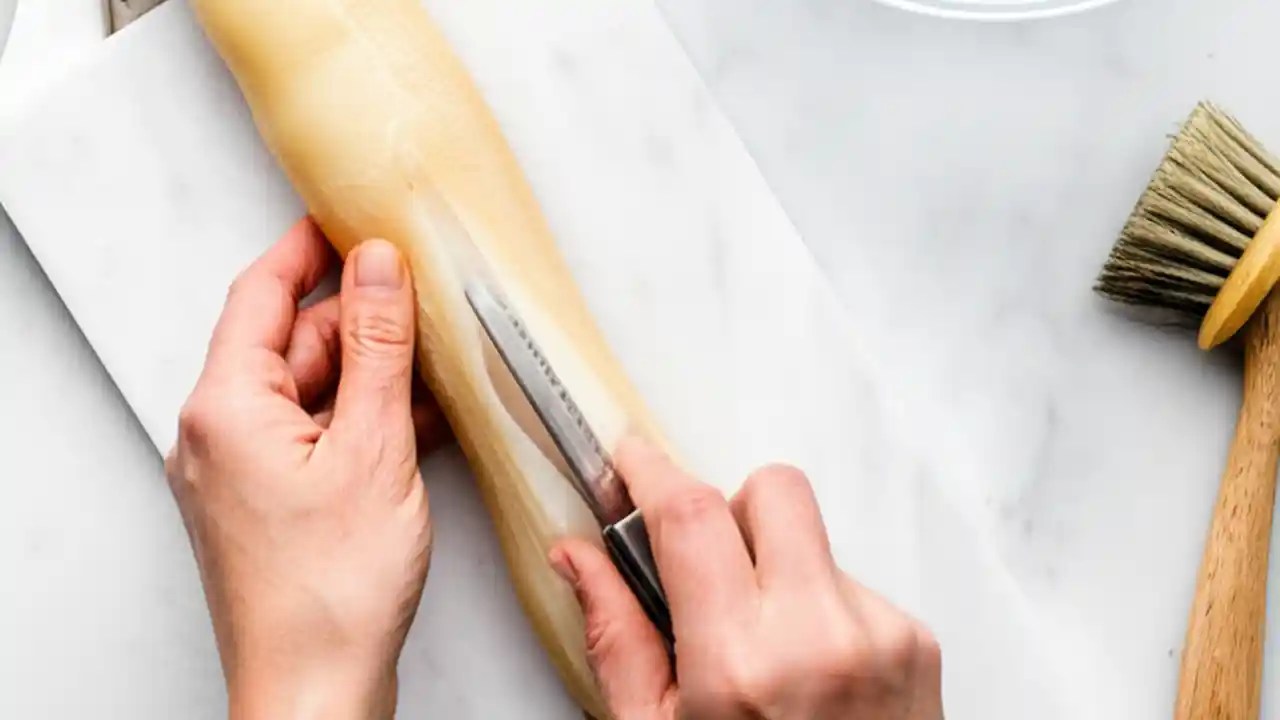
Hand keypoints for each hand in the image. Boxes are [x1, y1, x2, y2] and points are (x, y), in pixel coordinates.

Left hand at [166, 219, 448, 718]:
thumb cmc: (330, 594)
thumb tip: (381, 267)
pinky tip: (420, 420)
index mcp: (226, 407)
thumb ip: (379, 348)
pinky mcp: (273, 504)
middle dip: (358, 317)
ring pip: (310, 392)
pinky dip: (364, 420)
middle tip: (421, 295)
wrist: (315, 690)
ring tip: (435, 362)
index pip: (260, 294)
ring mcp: (246, 472)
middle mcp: (222, 434)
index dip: (307, 248)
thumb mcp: (374, 447)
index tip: (346, 217)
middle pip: (291, 343)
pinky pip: (317, 436)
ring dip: (370, 373)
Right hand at [550, 439, 942, 719]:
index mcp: (741, 664)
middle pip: (771, 489)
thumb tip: (577, 558)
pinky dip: (817, 607)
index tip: (628, 458)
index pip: (690, 515)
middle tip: (704, 570)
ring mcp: (880, 633)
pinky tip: (807, 673)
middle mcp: (822, 634)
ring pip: (811, 537)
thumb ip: (617, 638)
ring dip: (774, 567)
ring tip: (762, 650)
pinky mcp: (916, 641)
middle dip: (727, 509)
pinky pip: (849, 581)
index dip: (648, 468)